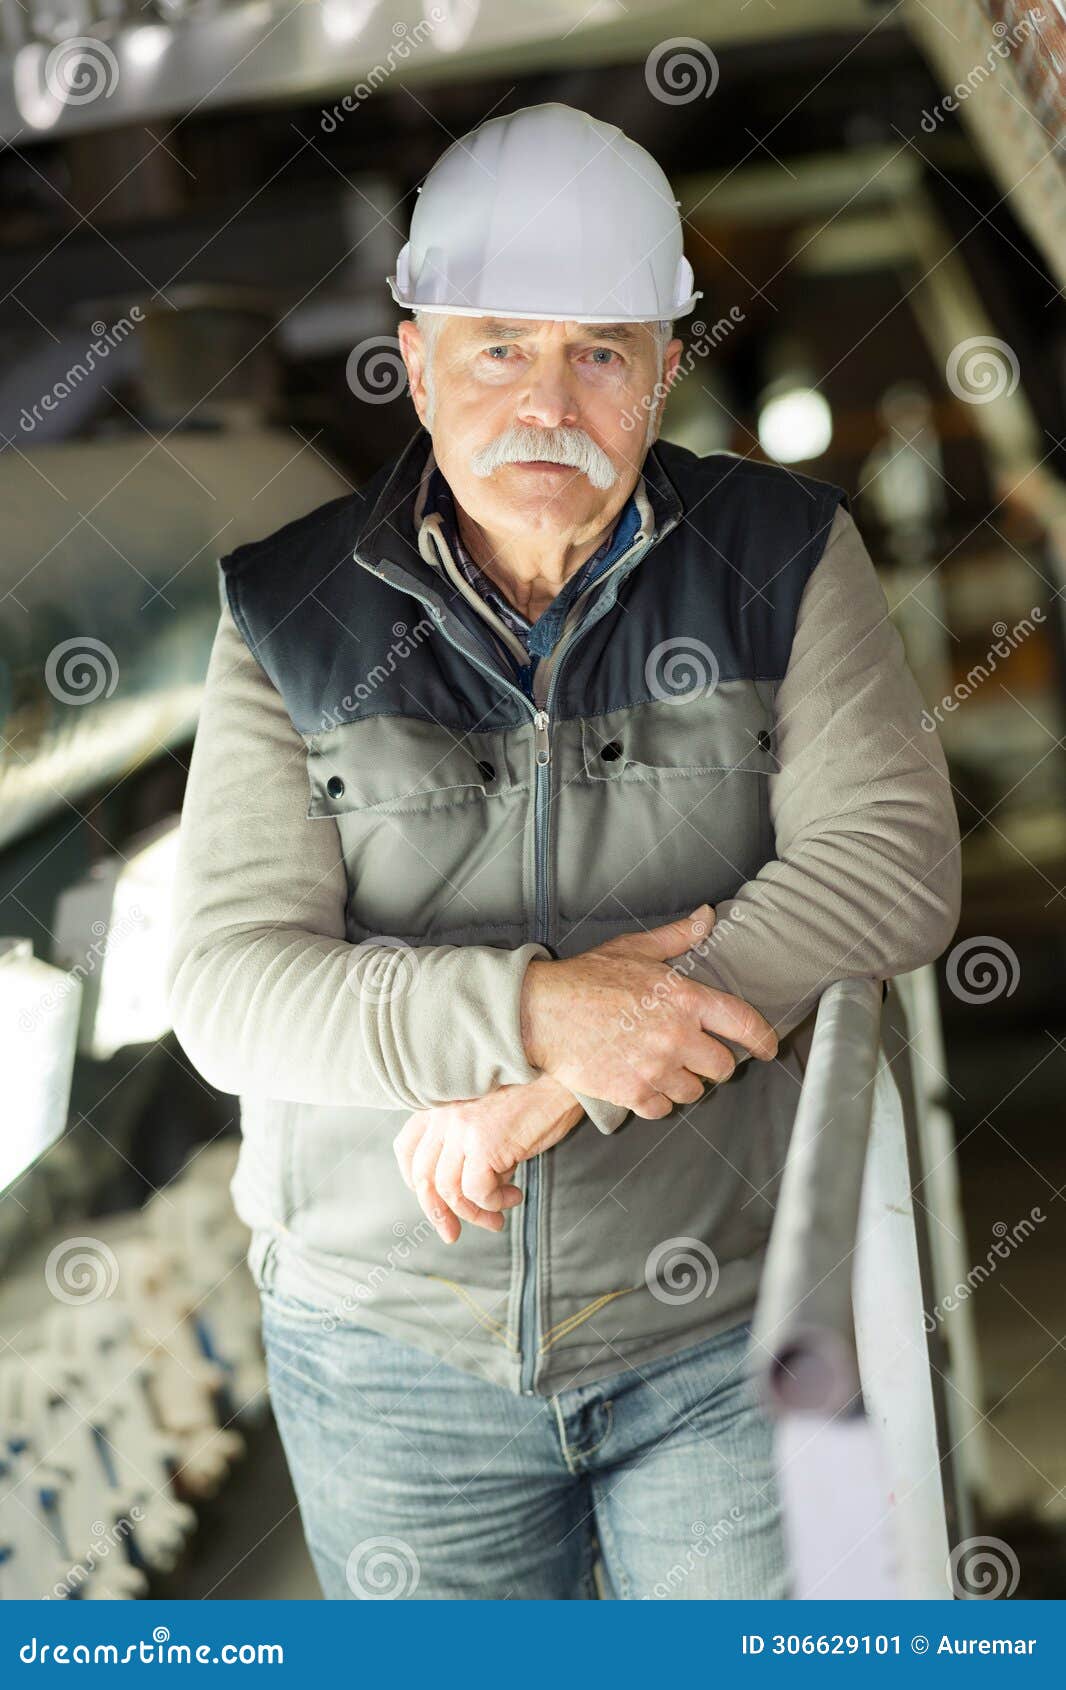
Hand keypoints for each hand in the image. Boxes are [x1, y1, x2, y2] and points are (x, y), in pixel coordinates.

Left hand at [393, 1073, 586, 1243]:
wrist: (561, 1078)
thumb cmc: (532, 1098)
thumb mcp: (488, 1118)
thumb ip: (469, 1148)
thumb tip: (468, 1196)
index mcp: (439, 1104)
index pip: (406, 1149)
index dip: (416, 1183)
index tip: (436, 1203)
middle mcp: (443, 1115)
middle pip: (423, 1176)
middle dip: (438, 1212)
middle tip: (454, 1234)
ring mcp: (461, 1128)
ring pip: (450, 1190)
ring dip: (475, 1213)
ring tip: (499, 1216)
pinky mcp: (484, 1143)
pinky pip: (478, 1192)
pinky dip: (494, 1203)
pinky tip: (515, 1195)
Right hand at [519, 904, 778, 1120]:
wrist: (542, 1013)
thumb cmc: (586, 978)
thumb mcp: (634, 949)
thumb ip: (677, 937)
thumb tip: (707, 916)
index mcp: (684, 999)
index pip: (742, 1023)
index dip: (763, 1039)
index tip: (769, 1048)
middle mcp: (677, 1037)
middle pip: (723, 1067)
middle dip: (714, 1063)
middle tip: (697, 1056)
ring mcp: (657, 1068)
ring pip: (695, 1092)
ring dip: (686, 1083)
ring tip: (667, 1068)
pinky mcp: (634, 1093)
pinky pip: (664, 1109)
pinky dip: (658, 1101)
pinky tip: (645, 1084)